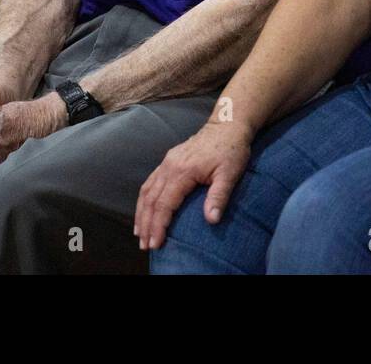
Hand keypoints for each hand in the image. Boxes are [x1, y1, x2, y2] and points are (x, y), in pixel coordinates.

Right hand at [135, 121, 251, 251]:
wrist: (227, 125)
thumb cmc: (231, 150)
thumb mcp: (230, 174)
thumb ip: (219, 197)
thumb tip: (211, 220)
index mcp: (182, 171)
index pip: (164, 204)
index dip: (158, 225)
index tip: (156, 243)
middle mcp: (169, 166)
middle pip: (151, 199)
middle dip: (146, 224)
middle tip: (145, 245)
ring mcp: (167, 162)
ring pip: (147, 190)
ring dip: (141, 213)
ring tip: (140, 233)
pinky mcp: (169, 160)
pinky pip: (150, 182)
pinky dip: (144, 199)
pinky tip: (144, 210)